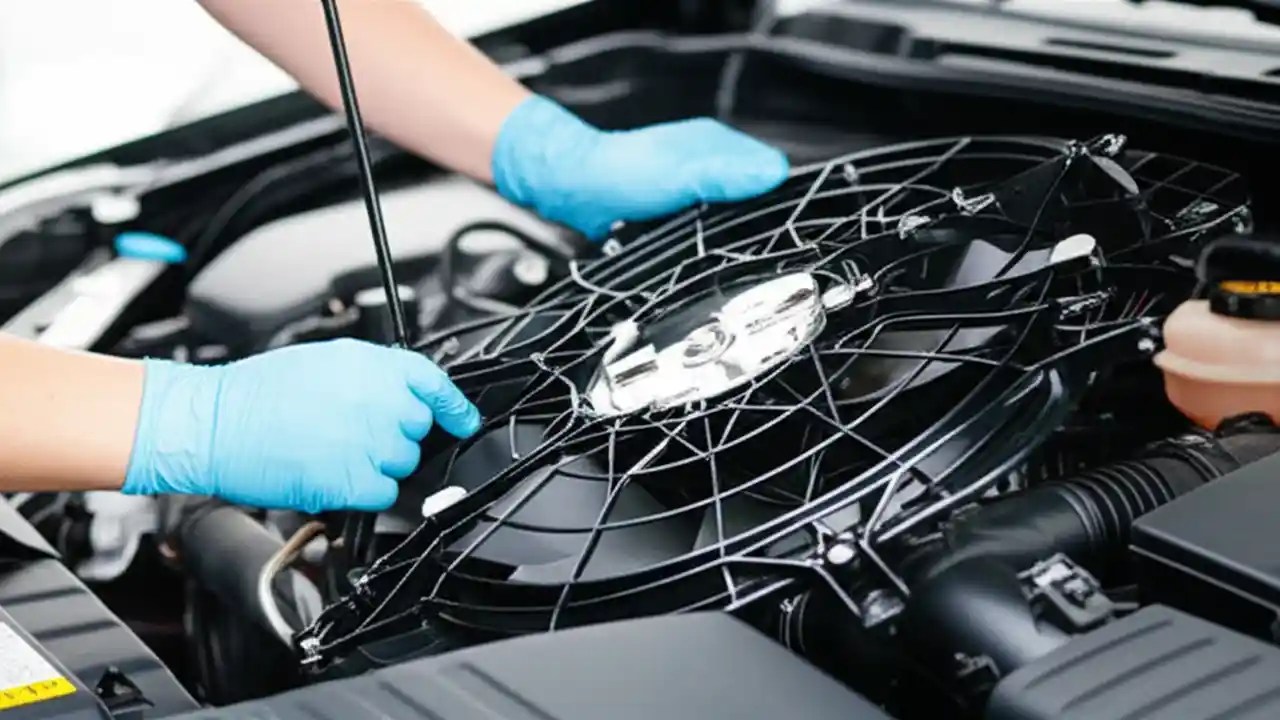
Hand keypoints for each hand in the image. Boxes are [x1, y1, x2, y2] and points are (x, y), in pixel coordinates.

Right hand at [122, 339, 479, 512]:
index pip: (434, 383)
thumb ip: (371, 375)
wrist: (216, 423)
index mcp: (371, 364)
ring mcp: (371, 441)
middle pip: (419, 428)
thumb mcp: (323, 361)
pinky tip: (332, 475)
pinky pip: (384, 493)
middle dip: (396, 434)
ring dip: (378, 464)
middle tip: (354, 434)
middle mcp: (378, 399)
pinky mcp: (356, 480)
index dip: (453, 405)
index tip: (463, 419)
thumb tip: (399, 392)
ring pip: (403, 463)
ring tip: (332, 451)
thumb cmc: (255, 394)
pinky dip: (364, 492)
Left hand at [492, 95, 789, 240]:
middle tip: (761, 249)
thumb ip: (729, 172)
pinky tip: (706, 255)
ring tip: (734, 255)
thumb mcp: (685, 171)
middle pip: (754, 202)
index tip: (788, 226)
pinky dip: (709, 246)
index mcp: (721, 147)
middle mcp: (711, 167)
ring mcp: (695, 192)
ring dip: (732, 240)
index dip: (783, 201)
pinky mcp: (679, 217)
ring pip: (732, 222)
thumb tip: (776, 174)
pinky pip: (708, 235)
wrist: (576, 190)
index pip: (772, 174)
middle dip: (759, 225)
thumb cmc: (624, 173)